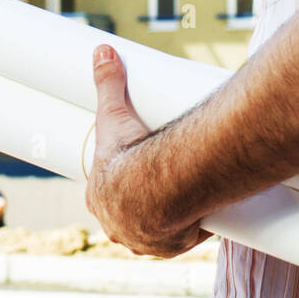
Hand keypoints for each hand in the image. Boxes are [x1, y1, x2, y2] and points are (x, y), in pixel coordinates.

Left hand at [84, 45, 211, 258]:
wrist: (154, 192)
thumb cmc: (130, 155)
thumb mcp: (114, 112)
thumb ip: (108, 82)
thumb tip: (101, 51)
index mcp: (100, 198)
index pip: (106, 191)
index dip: (119, 180)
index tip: (134, 168)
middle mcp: (117, 225)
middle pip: (127, 215)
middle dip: (141, 203)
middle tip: (159, 181)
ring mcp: (142, 240)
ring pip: (152, 232)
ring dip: (163, 221)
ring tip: (180, 200)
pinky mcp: (169, 247)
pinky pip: (179, 241)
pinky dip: (187, 233)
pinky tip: (197, 221)